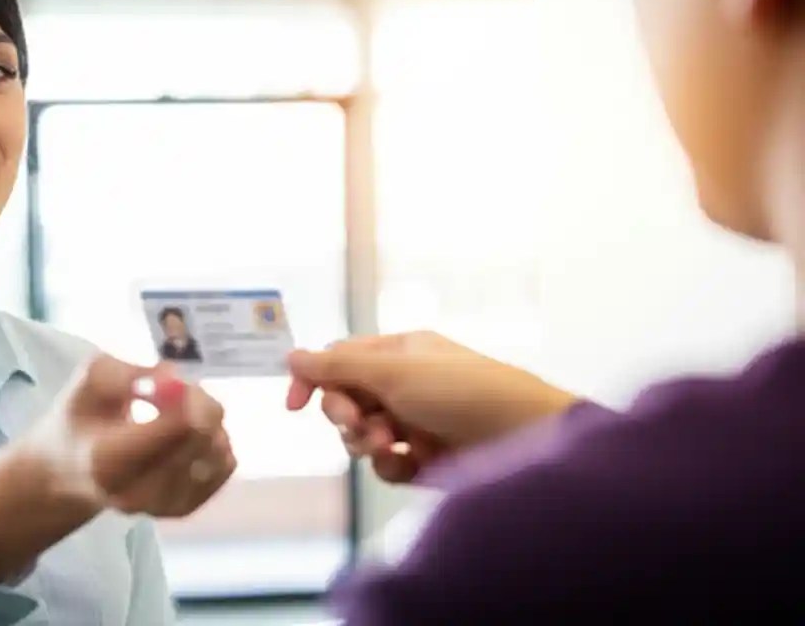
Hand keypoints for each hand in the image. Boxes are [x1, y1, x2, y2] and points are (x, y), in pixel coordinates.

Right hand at [24, 354, 235, 516]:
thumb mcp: (90, 380)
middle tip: (181, 387)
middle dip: (198, 402)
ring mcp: (163, 506)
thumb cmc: (83, 417)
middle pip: (199, 438)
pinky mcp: (185, 508)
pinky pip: (225, 464)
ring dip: (208, 420)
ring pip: (217, 450)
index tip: (178, 380)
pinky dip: (214, 439)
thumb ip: (126, 373)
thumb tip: (172, 375)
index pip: (169, 429)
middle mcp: (136, 495)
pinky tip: (188, 433)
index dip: (185, 397)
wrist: (72, 469)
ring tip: (178, 412)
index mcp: (106, 463)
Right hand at [286, 331, 575, 482]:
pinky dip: (389, 464)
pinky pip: (386, 464)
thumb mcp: (394, 373)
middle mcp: (405, 385)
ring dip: (366, 441)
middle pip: (346, 399)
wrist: (526, 440)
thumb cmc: (465, 392)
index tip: (294, 405)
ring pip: (362, 435)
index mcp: (400, 353)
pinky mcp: (425, 460)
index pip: (340, 360)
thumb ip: (338, 367)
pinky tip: (407, 462)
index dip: (314, 379)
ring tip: (391, 445)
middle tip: (357, 424)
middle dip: (345, 414)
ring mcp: (415, 423)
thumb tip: (291, 354)